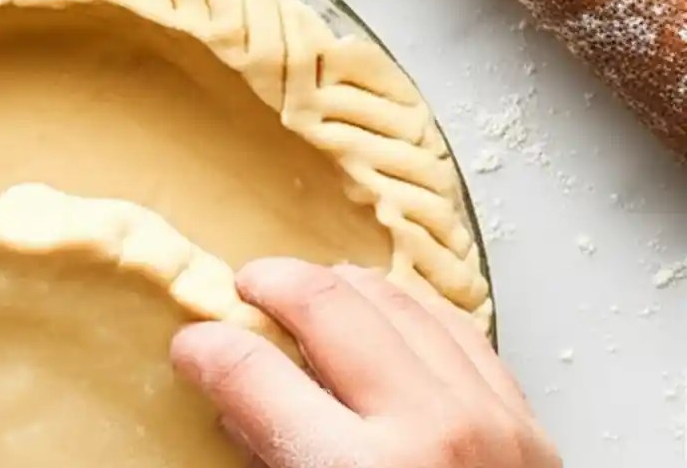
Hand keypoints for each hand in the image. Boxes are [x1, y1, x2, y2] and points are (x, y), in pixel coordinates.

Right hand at [171, 258, 560, 467]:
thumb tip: (242, 420)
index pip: (252, 376)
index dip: (205, 351)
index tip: (190, 347)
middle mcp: (425, 431)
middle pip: (325, 307)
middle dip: (270, 283)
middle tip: (244, 287)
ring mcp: (485, 417)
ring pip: (395, 300)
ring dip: (338, 284)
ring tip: (306, 287)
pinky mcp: (525, 420)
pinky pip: (458, 328)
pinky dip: (410, 308)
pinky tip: (384, 308)